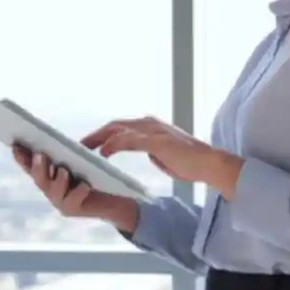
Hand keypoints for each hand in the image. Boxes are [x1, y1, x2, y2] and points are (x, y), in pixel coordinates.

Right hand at [11, 143, 137, 232]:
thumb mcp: (80, 159)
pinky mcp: (75, 210)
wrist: (114, 196)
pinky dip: (79, 191)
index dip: (21, 156)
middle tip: (40, 153)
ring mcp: (60, 202)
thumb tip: (54, 139)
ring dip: (58, 180)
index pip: (30, 165)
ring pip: (54, 191)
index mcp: (48, 175)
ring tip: (64, 170)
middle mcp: (50, 190)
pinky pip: (74, 201)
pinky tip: (85, 185)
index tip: (15, 143)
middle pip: (39, 178)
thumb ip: (66, 152)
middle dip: (38, 167)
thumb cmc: (96, 173)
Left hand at [81, 115, 236, 187]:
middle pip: (114, 125)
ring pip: (118, 129)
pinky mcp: (156, 141)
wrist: (210, 164)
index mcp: (151, 128)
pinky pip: (128, 140)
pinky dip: (113, 144)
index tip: (89, 144)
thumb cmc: (191, 163)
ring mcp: (152, 131)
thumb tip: (146, 151)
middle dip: (95, 135)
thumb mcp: (166, 156)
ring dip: (98, 138)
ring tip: (83, 148)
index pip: (121, 128)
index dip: (104, 135)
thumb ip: (154, 150)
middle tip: (79, 145)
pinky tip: (103, 152)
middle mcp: (149, 124)